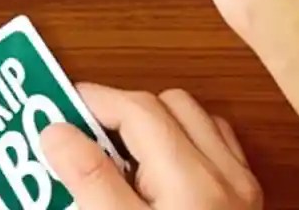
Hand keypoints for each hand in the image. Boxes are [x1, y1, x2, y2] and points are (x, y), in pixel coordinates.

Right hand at [42, 84, 261, 208]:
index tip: (53, 109)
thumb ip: (91, 182)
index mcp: (193, 180)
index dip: (90, 100)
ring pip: (193, 124)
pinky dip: (180, 146)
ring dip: (151, 125)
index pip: (136, 108)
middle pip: (165, 106)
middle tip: (76, 134)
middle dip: (118, 110)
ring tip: (112, 152)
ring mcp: (240, 191)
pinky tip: (154, 172)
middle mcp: (225, 176)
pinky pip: (213, 151)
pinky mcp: (244, 207)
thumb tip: (57, 131)